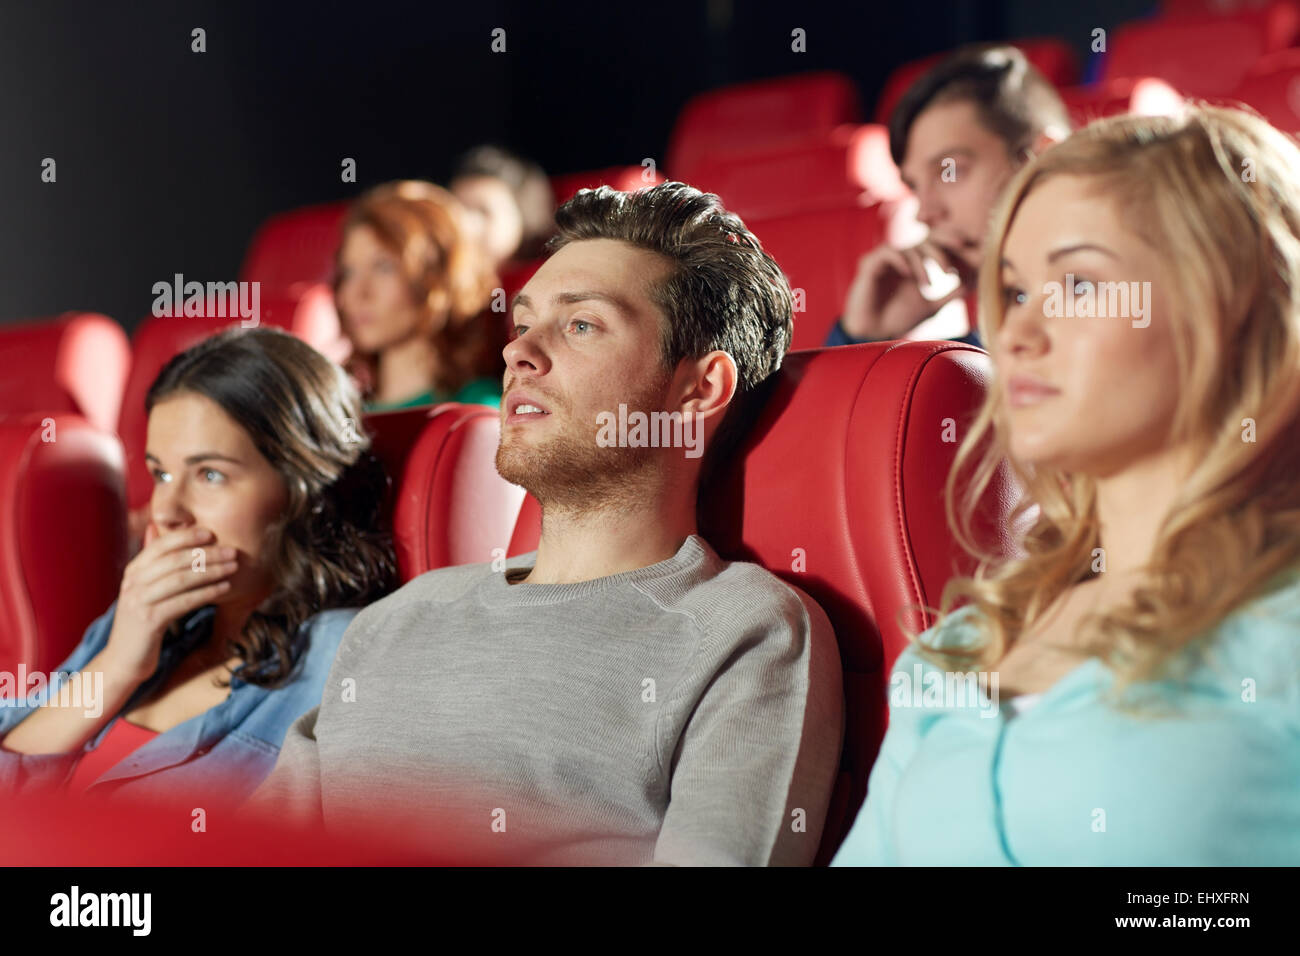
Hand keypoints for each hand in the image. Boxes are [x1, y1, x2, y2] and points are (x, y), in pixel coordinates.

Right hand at [102, 526, 237, 682]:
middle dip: (206, 554)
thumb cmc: (141, 622)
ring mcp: (140, 601)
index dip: (186, 537)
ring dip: (211, 571)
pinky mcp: (149, 621)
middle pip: (174, 560)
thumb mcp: (144, 590)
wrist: (122, 660)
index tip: (211, 533)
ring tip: (233, 567)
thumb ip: (152, 563)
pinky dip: (206, 593)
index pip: (161, 545)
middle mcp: (133, 582)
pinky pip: (184, 602)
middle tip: (232, 550)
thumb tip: (154, 527)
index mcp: (133, 571)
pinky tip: (225, 588)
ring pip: (181, 579)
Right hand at [841, 240, 973, 339]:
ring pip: (911, 247)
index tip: (974, 252)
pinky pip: (887, 252)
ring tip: (928, 286)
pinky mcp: (870, 265)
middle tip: (961, 248)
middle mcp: (903, 258)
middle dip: (946, 241)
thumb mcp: (931, 307)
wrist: (872, 334)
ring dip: (924, 263)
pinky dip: (901, 260)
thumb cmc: (898, 320)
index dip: (956, 244)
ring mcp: (887, 260)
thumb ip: (950, 295)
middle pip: (927, 237)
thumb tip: (975, 286)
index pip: (939, 244)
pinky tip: (908, 275)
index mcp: (917, 263)